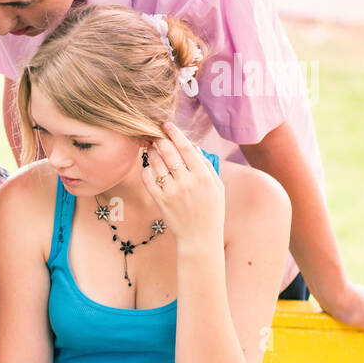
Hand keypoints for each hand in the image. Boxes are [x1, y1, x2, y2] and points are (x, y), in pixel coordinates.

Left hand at [142, 121, 224, 252]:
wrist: (200, 238)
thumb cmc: (211, 211)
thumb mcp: (217, 187)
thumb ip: (206, 166)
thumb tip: (193, 147)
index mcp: (204, 176)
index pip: (187, 148)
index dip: (175, 133)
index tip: (167, 125)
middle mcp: (188, 182)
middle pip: (169, 153)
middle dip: (160, 140)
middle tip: (154, 135)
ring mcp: (173, 192)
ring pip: (157, 164)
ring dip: (151, 154)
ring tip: (150, 149)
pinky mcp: (161, 201)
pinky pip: (148, 180)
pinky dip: (146, 171)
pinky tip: (147, 168)